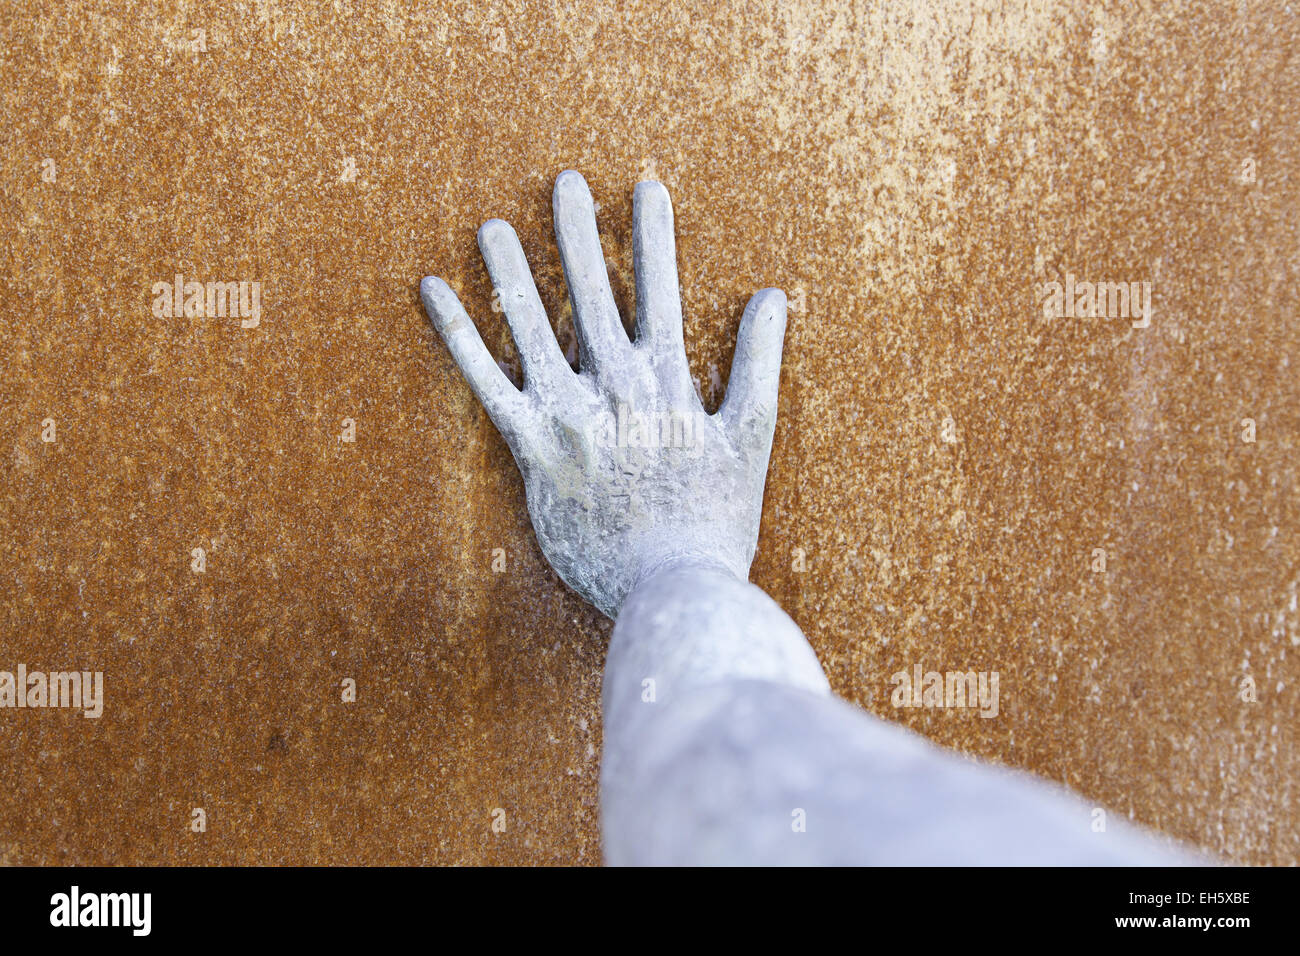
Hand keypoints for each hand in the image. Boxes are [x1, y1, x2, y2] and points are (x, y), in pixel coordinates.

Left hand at [421, 170, 787, 617]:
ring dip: (512, 269)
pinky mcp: (533, 450)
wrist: (673, 585)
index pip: (660, 289)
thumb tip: (773, 296)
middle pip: (591, 292)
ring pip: (532, 324)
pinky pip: (487, 383)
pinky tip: (435, 292)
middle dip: (580, 232)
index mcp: (668, 380)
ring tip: (493, 224)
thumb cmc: (717, 521)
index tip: (646, 187)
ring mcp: (569, 415)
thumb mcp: (753, 436)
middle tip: (565, 181)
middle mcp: (614, 386)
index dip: (653, 235)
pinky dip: (459, 334)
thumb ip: (759, 362)